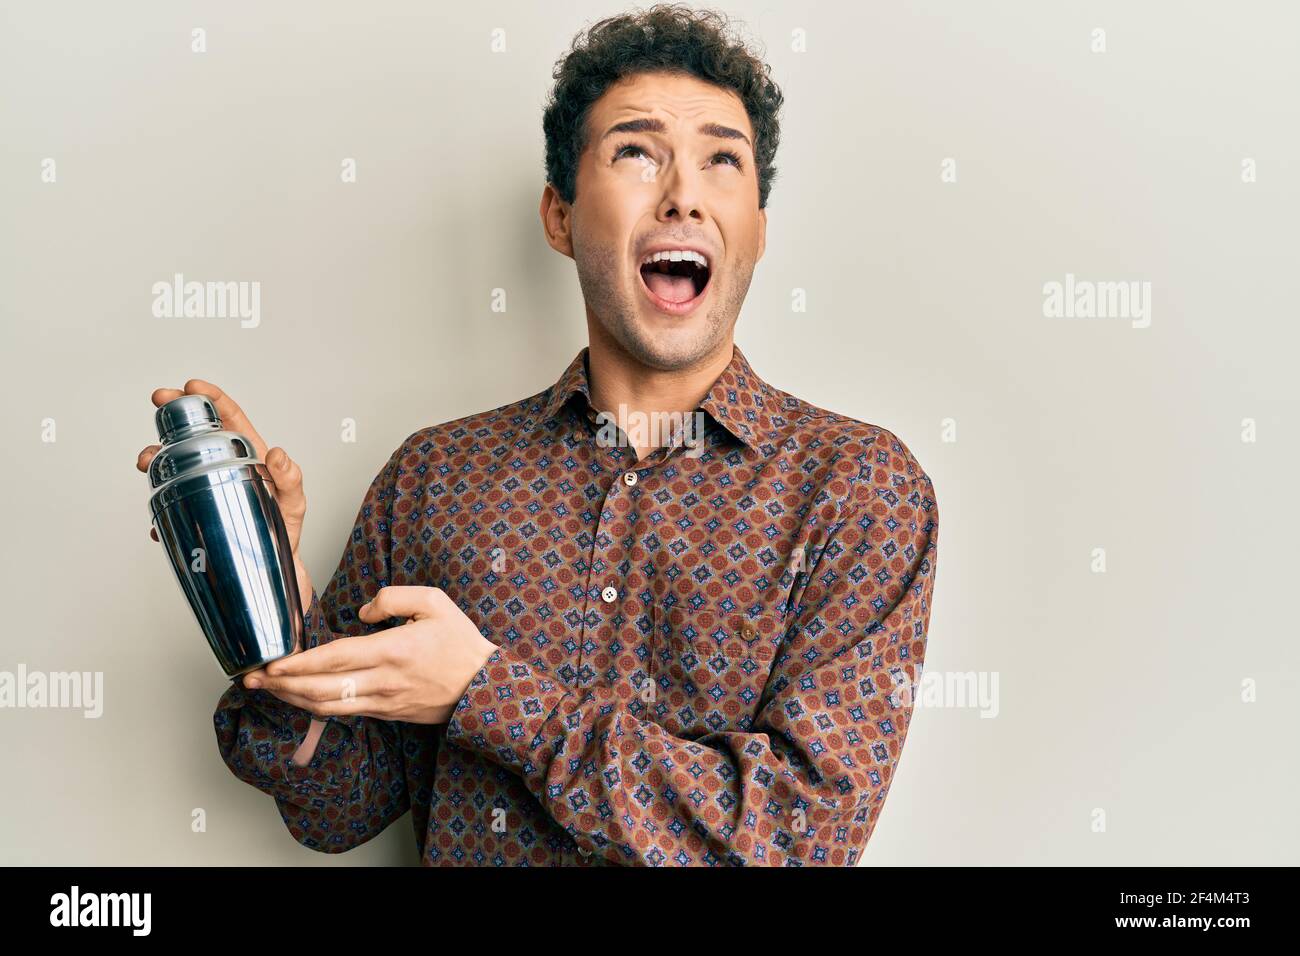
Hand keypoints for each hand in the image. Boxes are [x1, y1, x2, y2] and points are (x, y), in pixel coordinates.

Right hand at [135, 379, 311, 599]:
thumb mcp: (294, 501)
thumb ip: (290, 478)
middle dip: (174, 413)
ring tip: (147, 461)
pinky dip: (159, 505)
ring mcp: (205, 484)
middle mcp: (223, 464)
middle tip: (158, 403)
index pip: (229, 416)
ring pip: (174, 461)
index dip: (211, 397)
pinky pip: (170, 500)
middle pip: (195, 431)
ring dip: (156, 455)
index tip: (190, 386)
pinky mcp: (193, 507)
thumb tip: (278, 454)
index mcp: (248, 453)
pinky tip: (157, 516)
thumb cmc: (285, 526)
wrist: (272, 564)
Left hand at [240, 586, 496, 725]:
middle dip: (282, 686)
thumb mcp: (435, 602)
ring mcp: (383, 702)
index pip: (333, 659)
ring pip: (327, 707)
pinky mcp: (387, 713)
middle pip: (320, 690)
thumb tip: (362, 611)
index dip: (298, 664)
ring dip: (293, 700)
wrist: (485, 689)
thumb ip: (393, 597)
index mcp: (392, 651)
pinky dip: (316, 706)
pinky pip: (344, 712)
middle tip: (253, 680)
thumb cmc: (461, 643)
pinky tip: (302, 697)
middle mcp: (382, 681)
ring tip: (269, 690)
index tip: (270, 663)